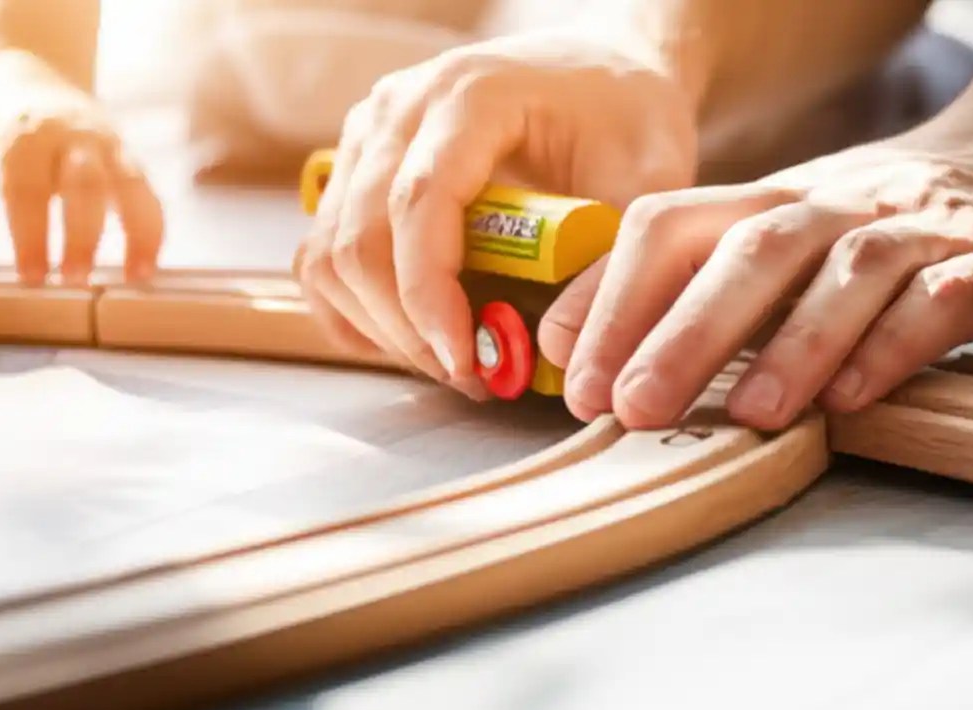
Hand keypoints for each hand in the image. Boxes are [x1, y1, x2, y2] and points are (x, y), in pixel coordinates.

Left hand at [0, 50, 162, 284]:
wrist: (31, 73)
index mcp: (23, 134)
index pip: (27, 189)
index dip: (31, 235)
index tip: (33, 278)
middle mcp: (71, 135)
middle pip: (84, 185)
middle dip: (83, 235)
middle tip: (76, 280)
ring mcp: (106, 144)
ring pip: (128, 186)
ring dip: (136, 234)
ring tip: (135, 277)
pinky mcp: (130, 156)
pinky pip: (147, 193)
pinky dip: (152, 231)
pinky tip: (147, 265)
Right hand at [294, 30, 698, 395]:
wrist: (602, 69)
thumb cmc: (626, 116)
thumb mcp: (648, 181)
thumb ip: (609, 262)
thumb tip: (557, 351)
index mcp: (469, 96)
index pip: (419, 203)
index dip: (430, 294)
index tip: (465, 358)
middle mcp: (401, 108)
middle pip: (361, 238)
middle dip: (408, 328)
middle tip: (472, 376)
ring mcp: (369, 135)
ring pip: (330, 255)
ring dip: (381, 327)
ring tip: (453, 359)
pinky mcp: (358, 166)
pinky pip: (325, 254)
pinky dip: (358, 308)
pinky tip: (415, 334)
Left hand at [540, 111, 972, 428]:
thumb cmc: (887, 213)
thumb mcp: (789, 229)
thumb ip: (706, 282)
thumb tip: (597, 350)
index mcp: (768, 201)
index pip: (669, 231)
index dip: (610, 300)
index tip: (570, 376)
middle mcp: (830, 207)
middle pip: (746, 254)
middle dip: (681, 333)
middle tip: (632, 408)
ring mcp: (911, 229)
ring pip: (843, 274)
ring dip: (792, 343)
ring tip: (752, 414)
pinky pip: (940, 300)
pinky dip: (893, 345)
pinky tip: (858, 396)